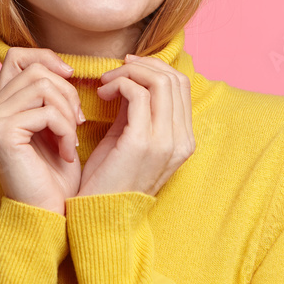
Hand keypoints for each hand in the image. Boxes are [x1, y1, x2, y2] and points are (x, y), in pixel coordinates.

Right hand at [0, 47, 84, 215]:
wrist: (48, 213)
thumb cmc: (55, 174)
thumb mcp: (54, 126)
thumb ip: (49, 96)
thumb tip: (66, 66)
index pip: (17, 56)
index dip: (48, 59)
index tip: (71, 78)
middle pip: (36, 70)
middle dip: (67, 93)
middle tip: (78, 122)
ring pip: (43, 87)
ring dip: (67, 113)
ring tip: (71, 139)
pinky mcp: (2, 134)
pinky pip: (46, 112)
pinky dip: (65, 130)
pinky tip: (67, 154)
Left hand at [77, 54, 195, 197]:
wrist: (99, 218)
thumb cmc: (110, 180)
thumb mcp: (129, 139)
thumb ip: (136, 111)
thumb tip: (131, 78)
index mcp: (183, 140)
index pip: (181, 85)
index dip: (155, 68)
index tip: (128, 68)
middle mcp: (181, 140)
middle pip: (174, 78)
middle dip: (143, 65)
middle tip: (116, 70)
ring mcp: (165, 142)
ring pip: (159, 81)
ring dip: (129, 72)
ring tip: (107, 82)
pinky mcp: (142, 142)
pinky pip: (136, 93)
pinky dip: (118, 84)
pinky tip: (102, 93)